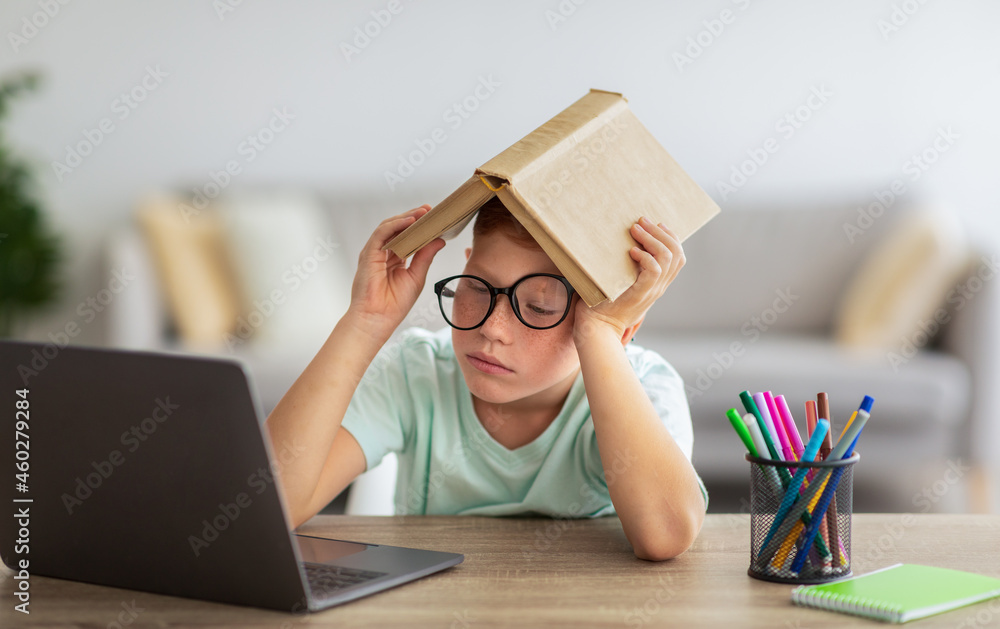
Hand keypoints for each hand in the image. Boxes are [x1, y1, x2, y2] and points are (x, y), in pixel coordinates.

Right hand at [348, 205, 444, 338]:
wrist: (377, 320)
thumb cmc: (394, 304)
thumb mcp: (416, 276)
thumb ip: (425, 256)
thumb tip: (440, 239)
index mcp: (395, 260)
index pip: (408, 237)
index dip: (421, 227)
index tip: (435, 218)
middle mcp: (384, 254)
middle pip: (399, 229)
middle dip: (415, 217)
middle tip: (431, 210)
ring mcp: (375, 253)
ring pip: (390, 227)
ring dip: (407, 217)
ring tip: (424, 212)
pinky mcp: (368, 254)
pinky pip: (381, 233)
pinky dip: (395, 224)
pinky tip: (410, 220)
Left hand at [573, 217, 684, 341]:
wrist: (598, 327)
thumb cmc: (604, 303)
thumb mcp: (622, 282)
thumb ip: (629, 268)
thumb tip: (623, 244)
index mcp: (658, 283)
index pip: (678, 257)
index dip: (671, 237)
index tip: (656, 224)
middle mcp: (659, 286)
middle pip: (676, 253)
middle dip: (661, 232)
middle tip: (642, 221)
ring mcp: (652, 290)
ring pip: (667, 258)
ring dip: (652, 239)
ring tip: (635, 230)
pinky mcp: (641, 293)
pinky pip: (654, 270)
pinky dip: (645, 256)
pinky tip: (631, 251)